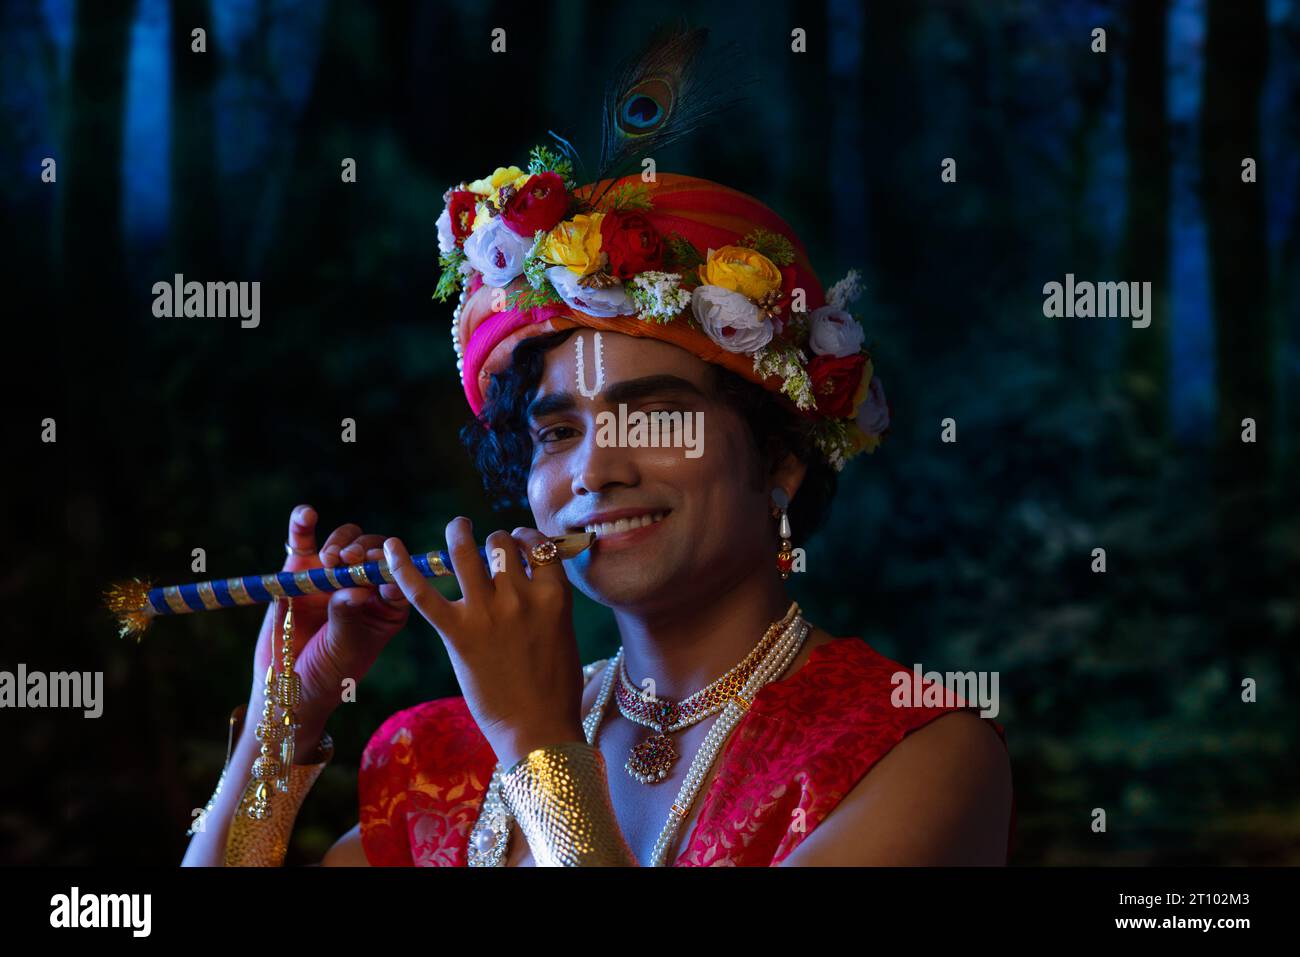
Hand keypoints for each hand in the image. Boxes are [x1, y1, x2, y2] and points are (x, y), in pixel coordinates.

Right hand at [246, 505, 410, 735]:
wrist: (286, 686)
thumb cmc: (328, 674)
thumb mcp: (345, 649)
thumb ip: (348, 615)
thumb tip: (356, 589)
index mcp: (389, 606)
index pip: (399, 575)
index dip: (394, 566)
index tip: (382, 567)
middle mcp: (364, 586)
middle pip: (373, 553)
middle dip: (367, 551)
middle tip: (353, 558)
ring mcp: (332, 577)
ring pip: (344, 543)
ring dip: (341, 542)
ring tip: (332, 559)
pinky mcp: (300, 571)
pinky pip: (303, 542)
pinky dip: (303, 525)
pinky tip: (307, 515)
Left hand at [383, 517, 584, 768]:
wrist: (538, 729)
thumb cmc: (557, 689)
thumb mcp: (563, 633)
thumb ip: (547, 602)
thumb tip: (529, 578)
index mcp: (554, 596)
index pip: (538, 545)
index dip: (525, 538)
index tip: (518, 543)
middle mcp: (520, 596)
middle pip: (501, 543)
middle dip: (494, 540)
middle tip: (486, 549)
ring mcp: (487, 613)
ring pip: (467, 552)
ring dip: (459, 533)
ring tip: (457, 528)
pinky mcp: (457, 633)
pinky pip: (424, 592)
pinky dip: (403, 567)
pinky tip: (392, 547)